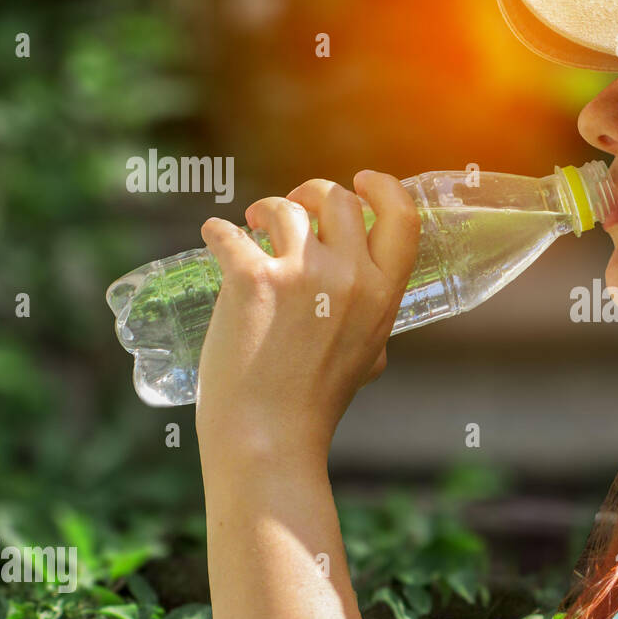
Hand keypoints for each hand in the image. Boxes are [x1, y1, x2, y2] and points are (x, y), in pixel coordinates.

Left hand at [195, 170, 419, 454]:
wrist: (269, 438)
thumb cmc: (315, 405)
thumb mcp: (367, 358)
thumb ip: (371, 325)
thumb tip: (364, 312)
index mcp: (384, 295)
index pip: (402, 216)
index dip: (383, 187)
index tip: (361, 181)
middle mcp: (350, 278)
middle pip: (337, 198)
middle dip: (311, 195)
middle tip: (291, 211)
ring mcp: (301, 277)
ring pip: (283, 208)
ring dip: (264, 212)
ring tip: (251, 227)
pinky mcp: (252, 280)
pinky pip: (228, 234)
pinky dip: (217, 232)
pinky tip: (215, 237)